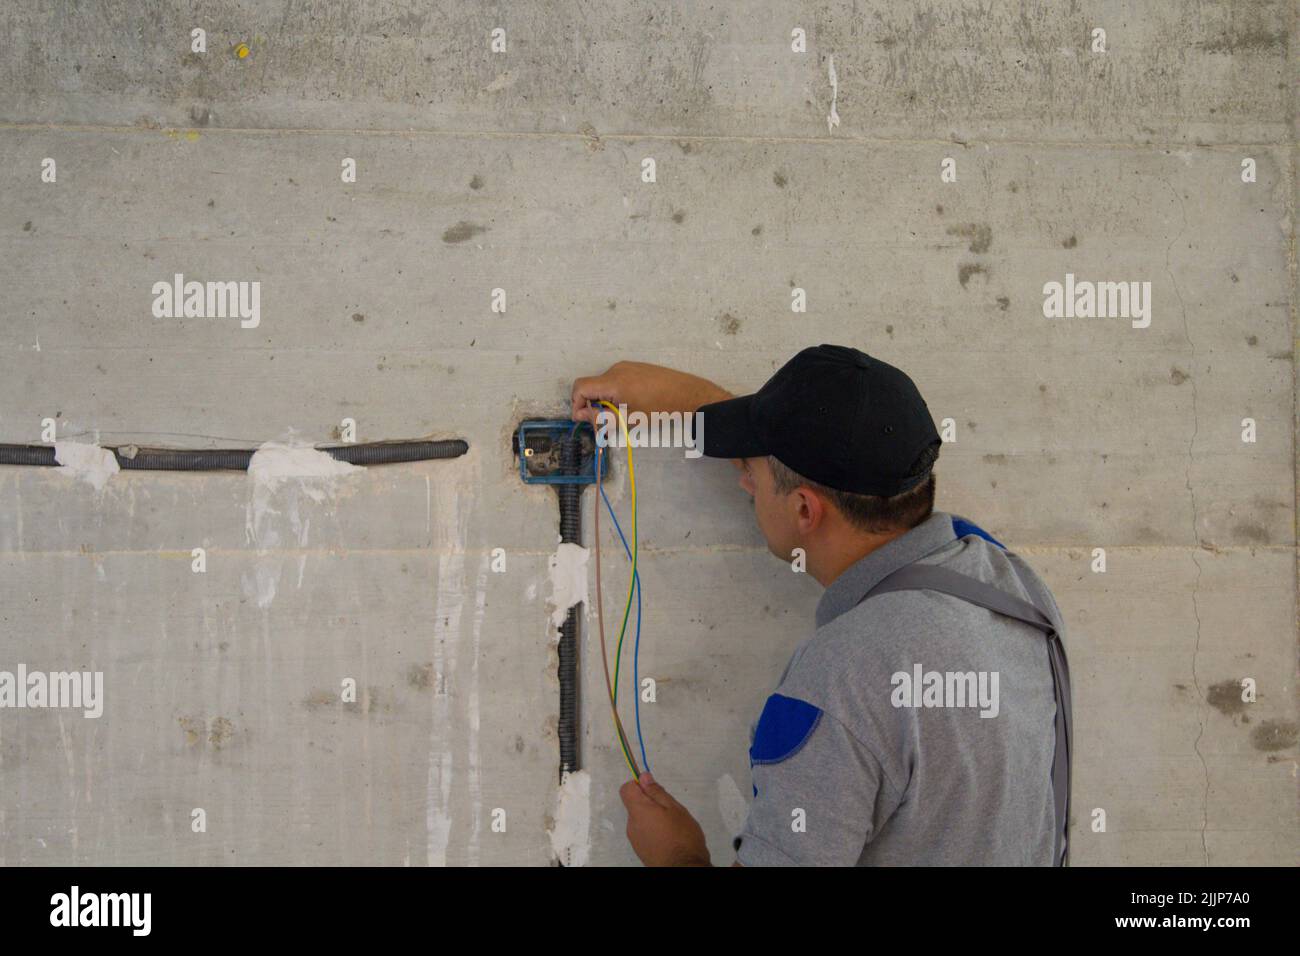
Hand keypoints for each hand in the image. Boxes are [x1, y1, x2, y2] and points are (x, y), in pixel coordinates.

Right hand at [570, 361, 730, 424]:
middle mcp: (617, 369)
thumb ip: (602, 417)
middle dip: (592, 405)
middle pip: (592, 386)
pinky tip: (631, 405)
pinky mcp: (637, 368)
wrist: (689, 395)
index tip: (585, 420)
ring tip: (621, 417)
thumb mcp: (629, 419)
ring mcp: (628, 366)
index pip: (580, 387)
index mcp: (613, 381)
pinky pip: (616, 380)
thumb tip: (580, 415)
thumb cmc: (660, 409)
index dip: (576, 404)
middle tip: (605, 424)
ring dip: (605, 401)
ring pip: (604, 384)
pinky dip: (615, 394)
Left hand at [619, 772, 710, 866]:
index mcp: (638, 811)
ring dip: (653, 817)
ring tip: (672, 826)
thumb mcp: (674, 808)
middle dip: (650, 803)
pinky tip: (669, 838)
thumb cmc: (681, 836)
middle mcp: (631, 824)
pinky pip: (644, 832)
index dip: (639, 785)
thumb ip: (657, 792)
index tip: (654, 790)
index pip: (626, 789)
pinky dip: (654, 830)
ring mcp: (635, 839)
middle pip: (635, 805)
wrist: (682, 869)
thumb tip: (643, 777)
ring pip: (641, 819)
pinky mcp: (641, 850)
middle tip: (670, 810)